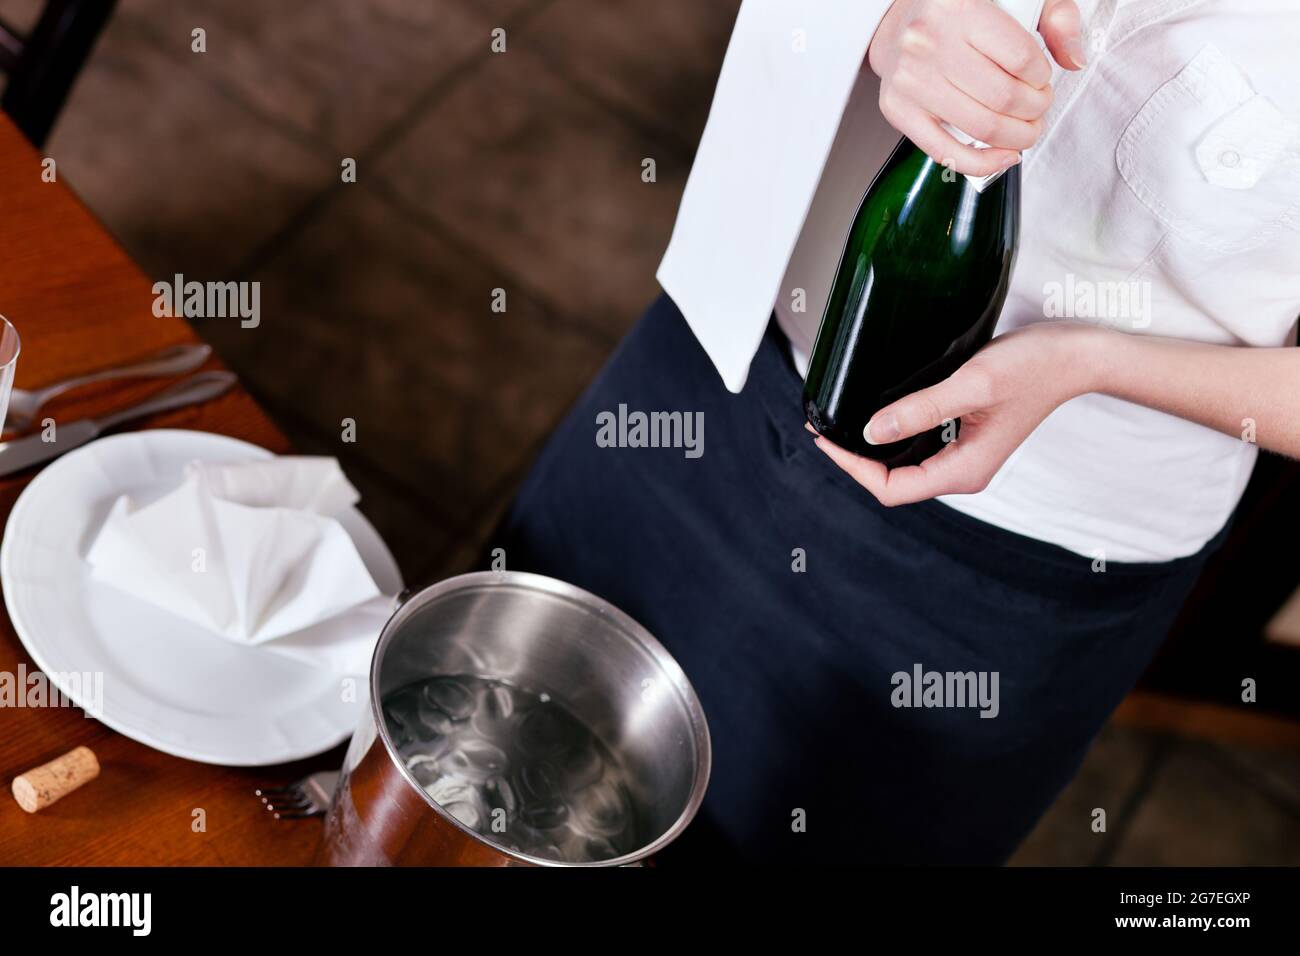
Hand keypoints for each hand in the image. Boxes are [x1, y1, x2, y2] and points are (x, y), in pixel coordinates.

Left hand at [810, 323, 1104, 505]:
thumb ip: (921, 409)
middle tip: (821, 428)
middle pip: (892, 483)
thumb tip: (870, 431)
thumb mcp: (971, 384)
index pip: (891, 488)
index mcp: (964, 471)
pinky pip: (917, 449)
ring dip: (868, 449)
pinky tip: (874, 417)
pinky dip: (890, 436)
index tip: (825, 439)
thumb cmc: (1034, 367)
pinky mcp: (965, 439)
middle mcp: (962, 472)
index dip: (852, 468)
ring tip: (838, 423)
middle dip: (853, 459)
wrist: (1076, 356)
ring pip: (902, 468)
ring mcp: (964, 458)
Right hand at [869, 0, 1086, 175]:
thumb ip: (1055, 19)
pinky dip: (982, 163)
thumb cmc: (957, 13)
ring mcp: (911, 80)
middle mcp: (929, 42)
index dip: (1042, 77)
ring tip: (1024, 129)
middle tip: (1038, 107)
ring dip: (1016, 137)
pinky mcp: (898, 109)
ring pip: (981, 127)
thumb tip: (1074, 60)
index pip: (1021, 58)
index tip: (1041, 79)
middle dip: (1034, 110)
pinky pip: (946, 151)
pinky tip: (1002, 156)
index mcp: (960, 7)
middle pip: (1004, 98)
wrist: (898, 24)